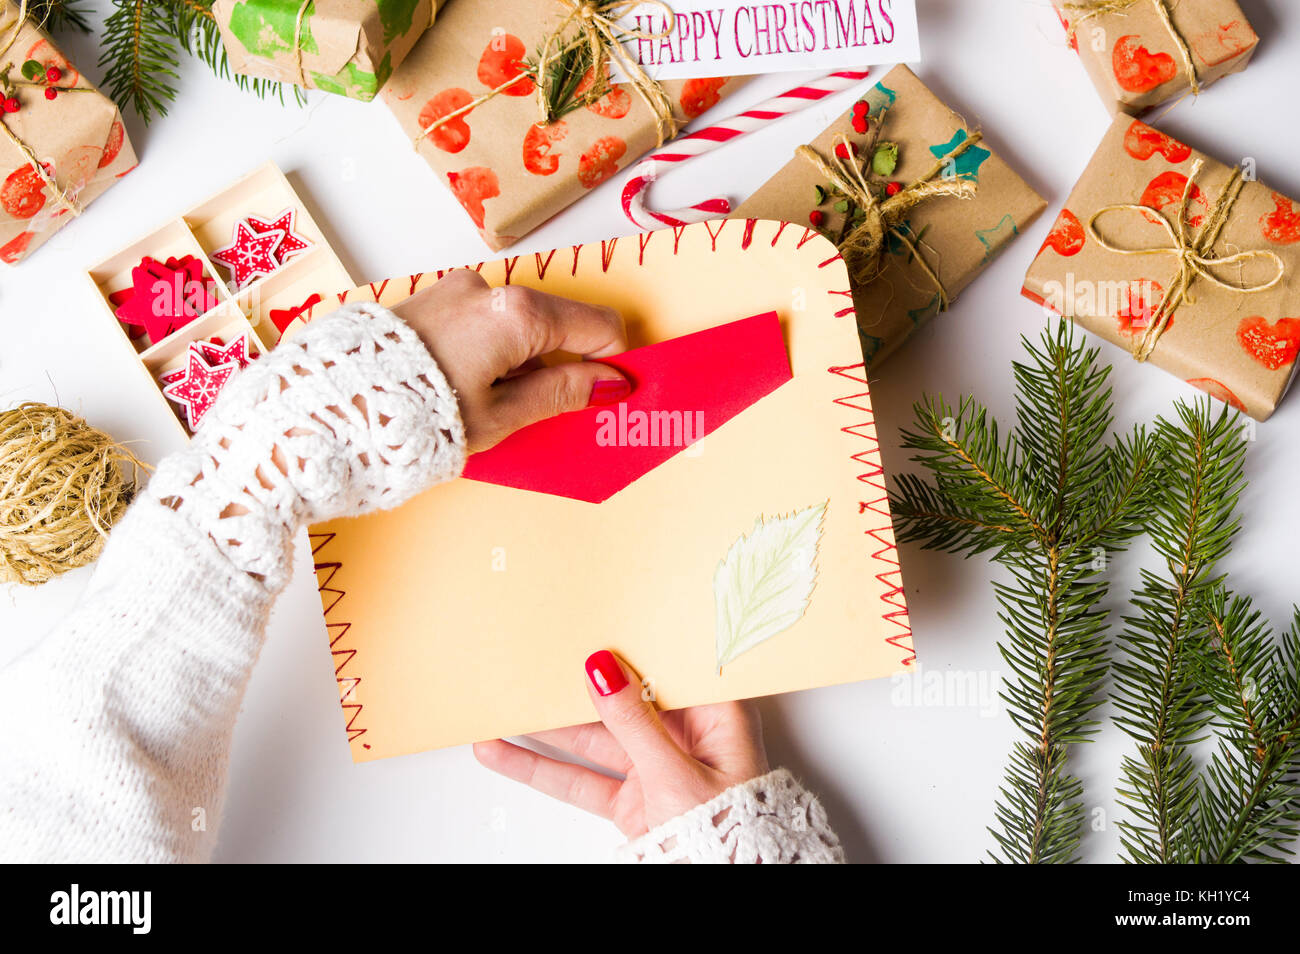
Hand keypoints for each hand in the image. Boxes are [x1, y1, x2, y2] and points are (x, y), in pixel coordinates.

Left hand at [392, 270, 629, 451]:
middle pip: (556, 322)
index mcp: (516, 313)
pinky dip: (491, 351)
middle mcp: (487, 288)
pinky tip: (464, 386)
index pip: (596, 324)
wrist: (329, 409)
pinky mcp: (430, 299)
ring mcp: (456, 290)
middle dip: (561, 363)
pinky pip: (482, 321)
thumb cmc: (415, 417)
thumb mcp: (501, 417)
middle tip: (539, 413)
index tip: (609, 393)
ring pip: (517, 323)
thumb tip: (610, 382)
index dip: (611, 361)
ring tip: (488, 405)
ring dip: (522, 360)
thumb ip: (562, 393)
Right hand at [474, 651, 769, 837]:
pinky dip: (543, 769)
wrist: (728, 882)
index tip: (594, 625)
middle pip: (624, 702)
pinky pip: (583, 780)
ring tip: (505, 706)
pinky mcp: (633, 802)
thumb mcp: (676, 773)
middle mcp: (687, 739)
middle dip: (580, 686)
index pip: (670, 668)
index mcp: (718, 718)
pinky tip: (506, 753)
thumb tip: (604, 670)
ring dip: (549, 728)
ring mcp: (656, 770)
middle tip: (538, 661)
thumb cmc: (730, 832)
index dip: (634, 646)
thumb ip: (634, 722)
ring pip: (594, 740)